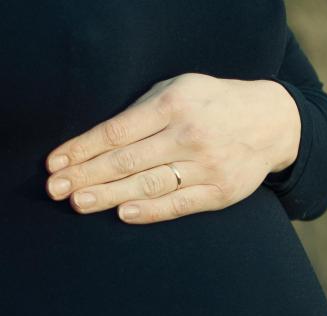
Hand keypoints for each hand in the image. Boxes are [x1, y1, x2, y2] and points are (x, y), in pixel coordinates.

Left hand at [44, 72, 300, 223]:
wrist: (272, 121)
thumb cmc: (210, 105)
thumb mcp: (178, 91)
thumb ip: (141, 114)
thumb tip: (92, 144)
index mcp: (173, 104)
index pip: (117, 130)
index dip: (82, 148)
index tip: (54, 164)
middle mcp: (189, 134)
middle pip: (127, 160)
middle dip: (86, 175)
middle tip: (55, 190)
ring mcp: (206, 165)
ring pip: (148, 184)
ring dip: (109, 195)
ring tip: (78, 202)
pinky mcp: (219, 192)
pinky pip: (178, 204)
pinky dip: (149, 210)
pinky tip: (122, 213)